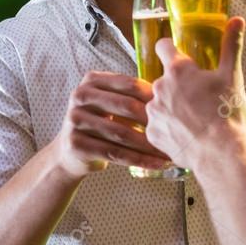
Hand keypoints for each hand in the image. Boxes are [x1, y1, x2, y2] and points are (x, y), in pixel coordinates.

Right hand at [54, 71, 171, 178]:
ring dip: (149, 144)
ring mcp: (76, 120)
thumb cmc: (99, 124)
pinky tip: (156, 163)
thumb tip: (171, 94)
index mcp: (92, 81)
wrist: (70, 151)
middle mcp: (80, 96)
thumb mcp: (110, 103)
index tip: (174, 106)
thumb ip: (131, 95)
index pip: (129, 84)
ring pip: (122, 133)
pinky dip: (139, 159)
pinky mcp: (76, 144)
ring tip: (169, 151)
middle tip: (175, 129)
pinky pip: (115, 153)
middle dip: (153, 120)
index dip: (153, 96)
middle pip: (126, 106)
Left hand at [146, 18, 245, 169]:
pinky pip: (157, 127)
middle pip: (163, 79)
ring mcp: (153, 112)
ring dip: (170, 107)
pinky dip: (168, 129)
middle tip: (196, 98)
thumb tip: (237, 20)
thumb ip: (231, 46)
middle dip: (176, 86)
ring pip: (158, 103)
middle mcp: (159, 88)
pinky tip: (185, 134)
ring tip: (192, 120)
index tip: (179, 56)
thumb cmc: (226, 113)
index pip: (163, 46)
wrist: (220, 152)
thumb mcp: (232, 76)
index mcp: (178, 70)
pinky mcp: (152, 134)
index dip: (171, 49)